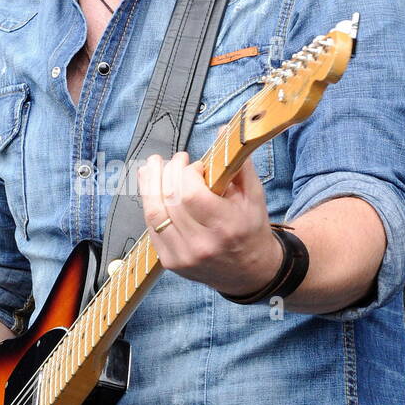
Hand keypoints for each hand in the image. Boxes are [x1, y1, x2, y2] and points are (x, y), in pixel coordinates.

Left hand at [136, 150, 280, 295]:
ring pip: (154, 214)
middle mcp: (202, 245)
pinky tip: (151, 189)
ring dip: (149, 185)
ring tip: (152, 167)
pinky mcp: (171, 263)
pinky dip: (150, 204)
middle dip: (166, 173)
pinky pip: (151, 227)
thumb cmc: (251, 229)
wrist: (249, 272)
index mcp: (226, 227)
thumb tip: (222, 132)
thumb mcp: (254, 196)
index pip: (190, 194)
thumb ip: (238, 164)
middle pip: (169, 201)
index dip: (185, 173)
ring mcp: (183, 256)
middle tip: (170, 160)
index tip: (192, 164)